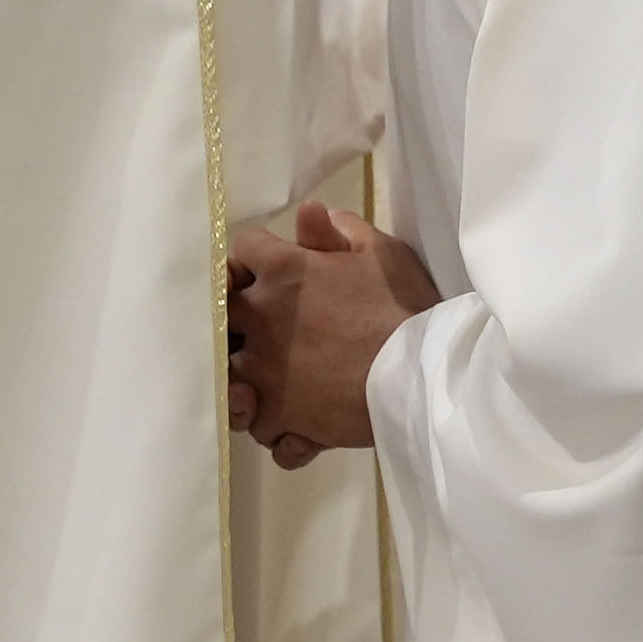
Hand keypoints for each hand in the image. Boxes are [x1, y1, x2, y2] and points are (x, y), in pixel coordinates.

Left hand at [228, 201, 443, 467]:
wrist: (423, 373)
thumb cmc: (406, 309)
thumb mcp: (383, 255)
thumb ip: (343, 231)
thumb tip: (312, 213)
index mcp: (283, 271)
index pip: (243, 249)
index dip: (255, 258)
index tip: (269, 271)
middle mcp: (260, 318)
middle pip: (219, 314)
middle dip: (236, 320)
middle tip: (264, 332)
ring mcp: (262, 371)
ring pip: (230, 375)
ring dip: (248, 379)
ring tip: (273, 388)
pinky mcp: (276, 416)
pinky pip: (258, 425)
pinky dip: (275, 428)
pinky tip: (294, 426)